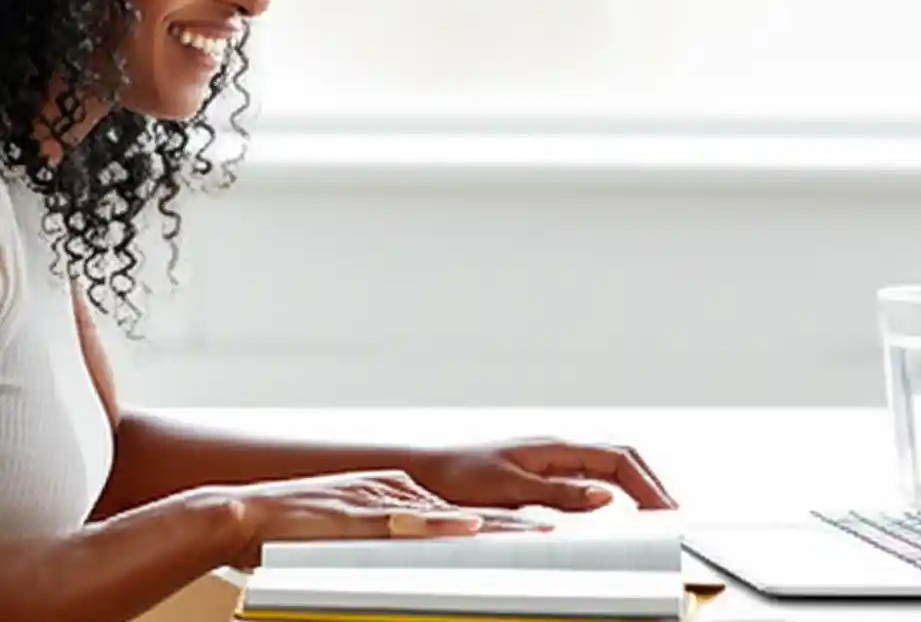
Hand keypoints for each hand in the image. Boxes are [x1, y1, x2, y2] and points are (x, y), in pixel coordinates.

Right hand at [208, 469, 546, 568]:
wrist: (241, 517)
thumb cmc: (293, 533)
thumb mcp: (352, 534)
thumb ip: (388, 540)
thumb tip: (423, 553)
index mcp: (399, 495)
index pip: (462, 513)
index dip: (502, 524)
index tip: (537, 533)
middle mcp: (398, 492)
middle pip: (467, 512)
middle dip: (514, 523)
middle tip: (555, 532)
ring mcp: (381, 500)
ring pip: (449, 516)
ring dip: (495, 525)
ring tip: (534, 532)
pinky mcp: (360, 515)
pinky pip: (407, 523)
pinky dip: (440, 525)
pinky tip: (470, 526)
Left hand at [416, 439, 677, 511]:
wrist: (426, 471)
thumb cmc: (460, 477)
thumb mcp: (511, 489)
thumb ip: (559, 493)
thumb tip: (608, 496)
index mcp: (556, 448)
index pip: (619, 460)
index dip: (647, 485)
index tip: (667, 511)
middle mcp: (559, 450)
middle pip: (621, 460)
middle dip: (650, 484)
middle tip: (673, 515)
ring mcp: (552, 461)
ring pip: (607, 468)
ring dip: (635, 487)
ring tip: (656, 514)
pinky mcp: (542, 475)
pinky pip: (588, 479)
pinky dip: (613, 491)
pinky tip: (617, 510)